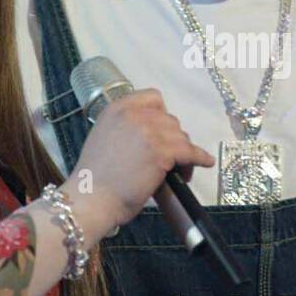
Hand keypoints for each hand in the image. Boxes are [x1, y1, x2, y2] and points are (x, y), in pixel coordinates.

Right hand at [63, 89, 214, 237]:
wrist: (91, 198)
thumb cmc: (94, 177)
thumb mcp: (103, 137)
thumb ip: (124, 127)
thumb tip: (150, 134)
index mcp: (117, 108)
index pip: (153, 98)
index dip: (162, 114)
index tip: (163, 130)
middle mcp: (135, 114)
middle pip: (170, 120)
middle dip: (172, 138)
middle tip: (170, 158)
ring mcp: (150, 132)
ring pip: (181, 136)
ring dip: (182, 152)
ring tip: (177, 170)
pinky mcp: (162, 152)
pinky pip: (190, 152)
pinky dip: (199, 158)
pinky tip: (205, 162)